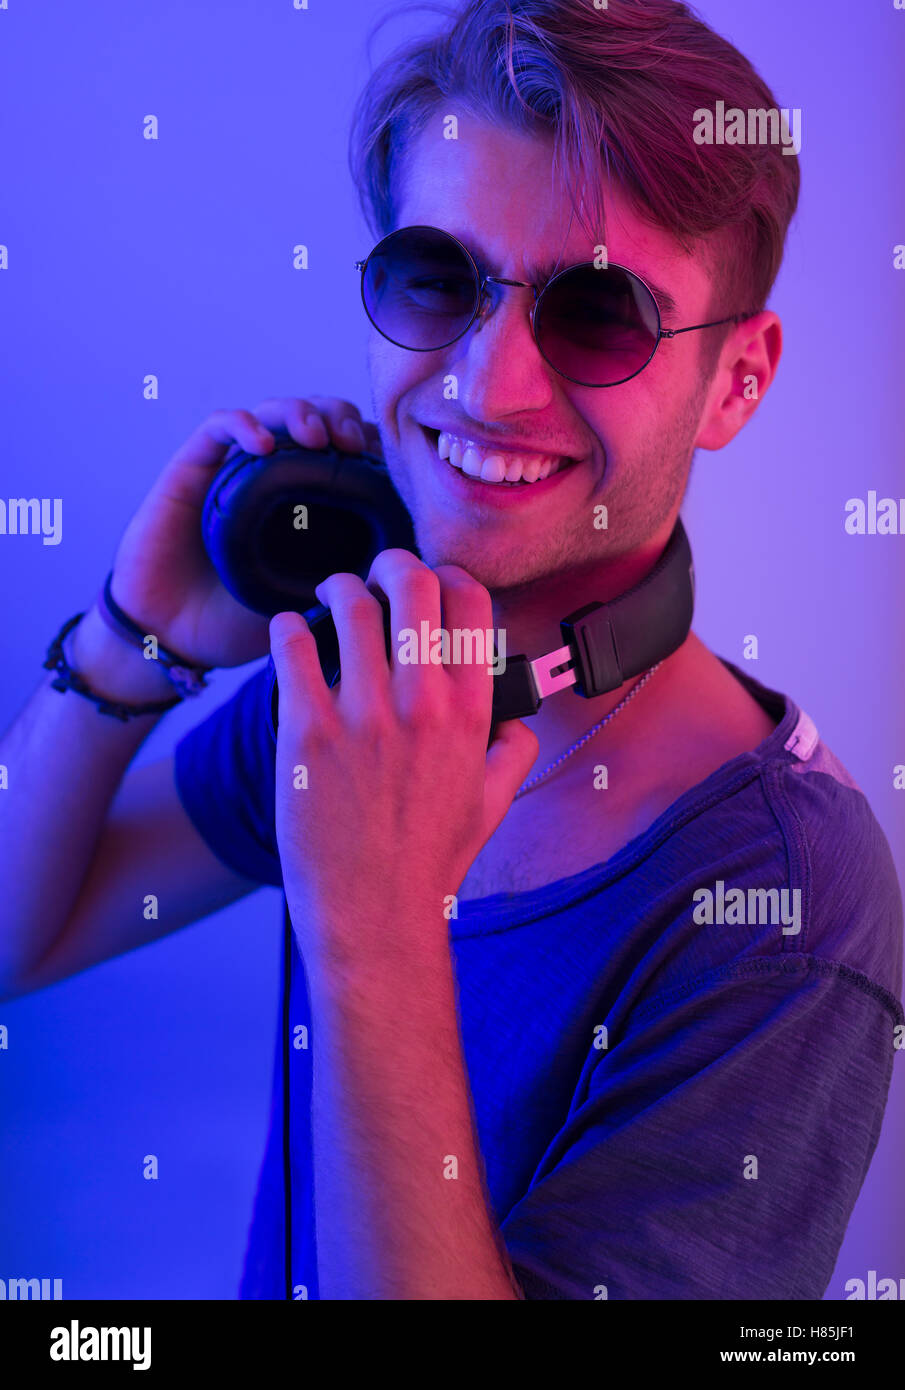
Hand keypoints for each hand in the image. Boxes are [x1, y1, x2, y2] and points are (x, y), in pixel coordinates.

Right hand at [106, 396, 382, 668]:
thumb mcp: (308, 605)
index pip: (350, 451)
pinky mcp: (193, 468)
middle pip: (318, 419)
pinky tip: (263, 445)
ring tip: (317, 436)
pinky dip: (244, 426)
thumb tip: (398, 568)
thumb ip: (345, 582)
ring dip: (301, 413)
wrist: (172, 637)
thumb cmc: (240, 623)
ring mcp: (236, 469)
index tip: (390, 466)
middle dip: (342, 419)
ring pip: (274, 413)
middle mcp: (276, 479)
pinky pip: (219, 428)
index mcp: (312, 504)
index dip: (374, 446)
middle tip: (354, 444)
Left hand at [269, 550, 538, 971]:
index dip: (451, 575)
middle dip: (394, 564)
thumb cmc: (429, 862)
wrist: (373, 914)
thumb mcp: (492, 806)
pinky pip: (292, 649)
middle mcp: (421, 705)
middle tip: (377, 573)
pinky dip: (288, 627)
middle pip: (414, 586)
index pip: (471, 604)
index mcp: (470, 714)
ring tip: (331, 593)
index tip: (433, 580)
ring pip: (351, 607)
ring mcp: (363, 716)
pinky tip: (288, 630)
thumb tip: (518, 720)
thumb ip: (513, 752)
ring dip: (340, 586)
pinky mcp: (307, 733)